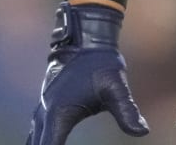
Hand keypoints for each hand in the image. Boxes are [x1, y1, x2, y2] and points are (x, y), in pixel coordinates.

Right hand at [26, 2, 149, 144]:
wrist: (84, 40)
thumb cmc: (100, 63)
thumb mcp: (116, 87)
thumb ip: (127, 110)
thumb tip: (143, 131)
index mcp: (58, 115)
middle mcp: (44, 116)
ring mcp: (41, 113)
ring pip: (33, 144)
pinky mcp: (45, 111)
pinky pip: (36, 137)